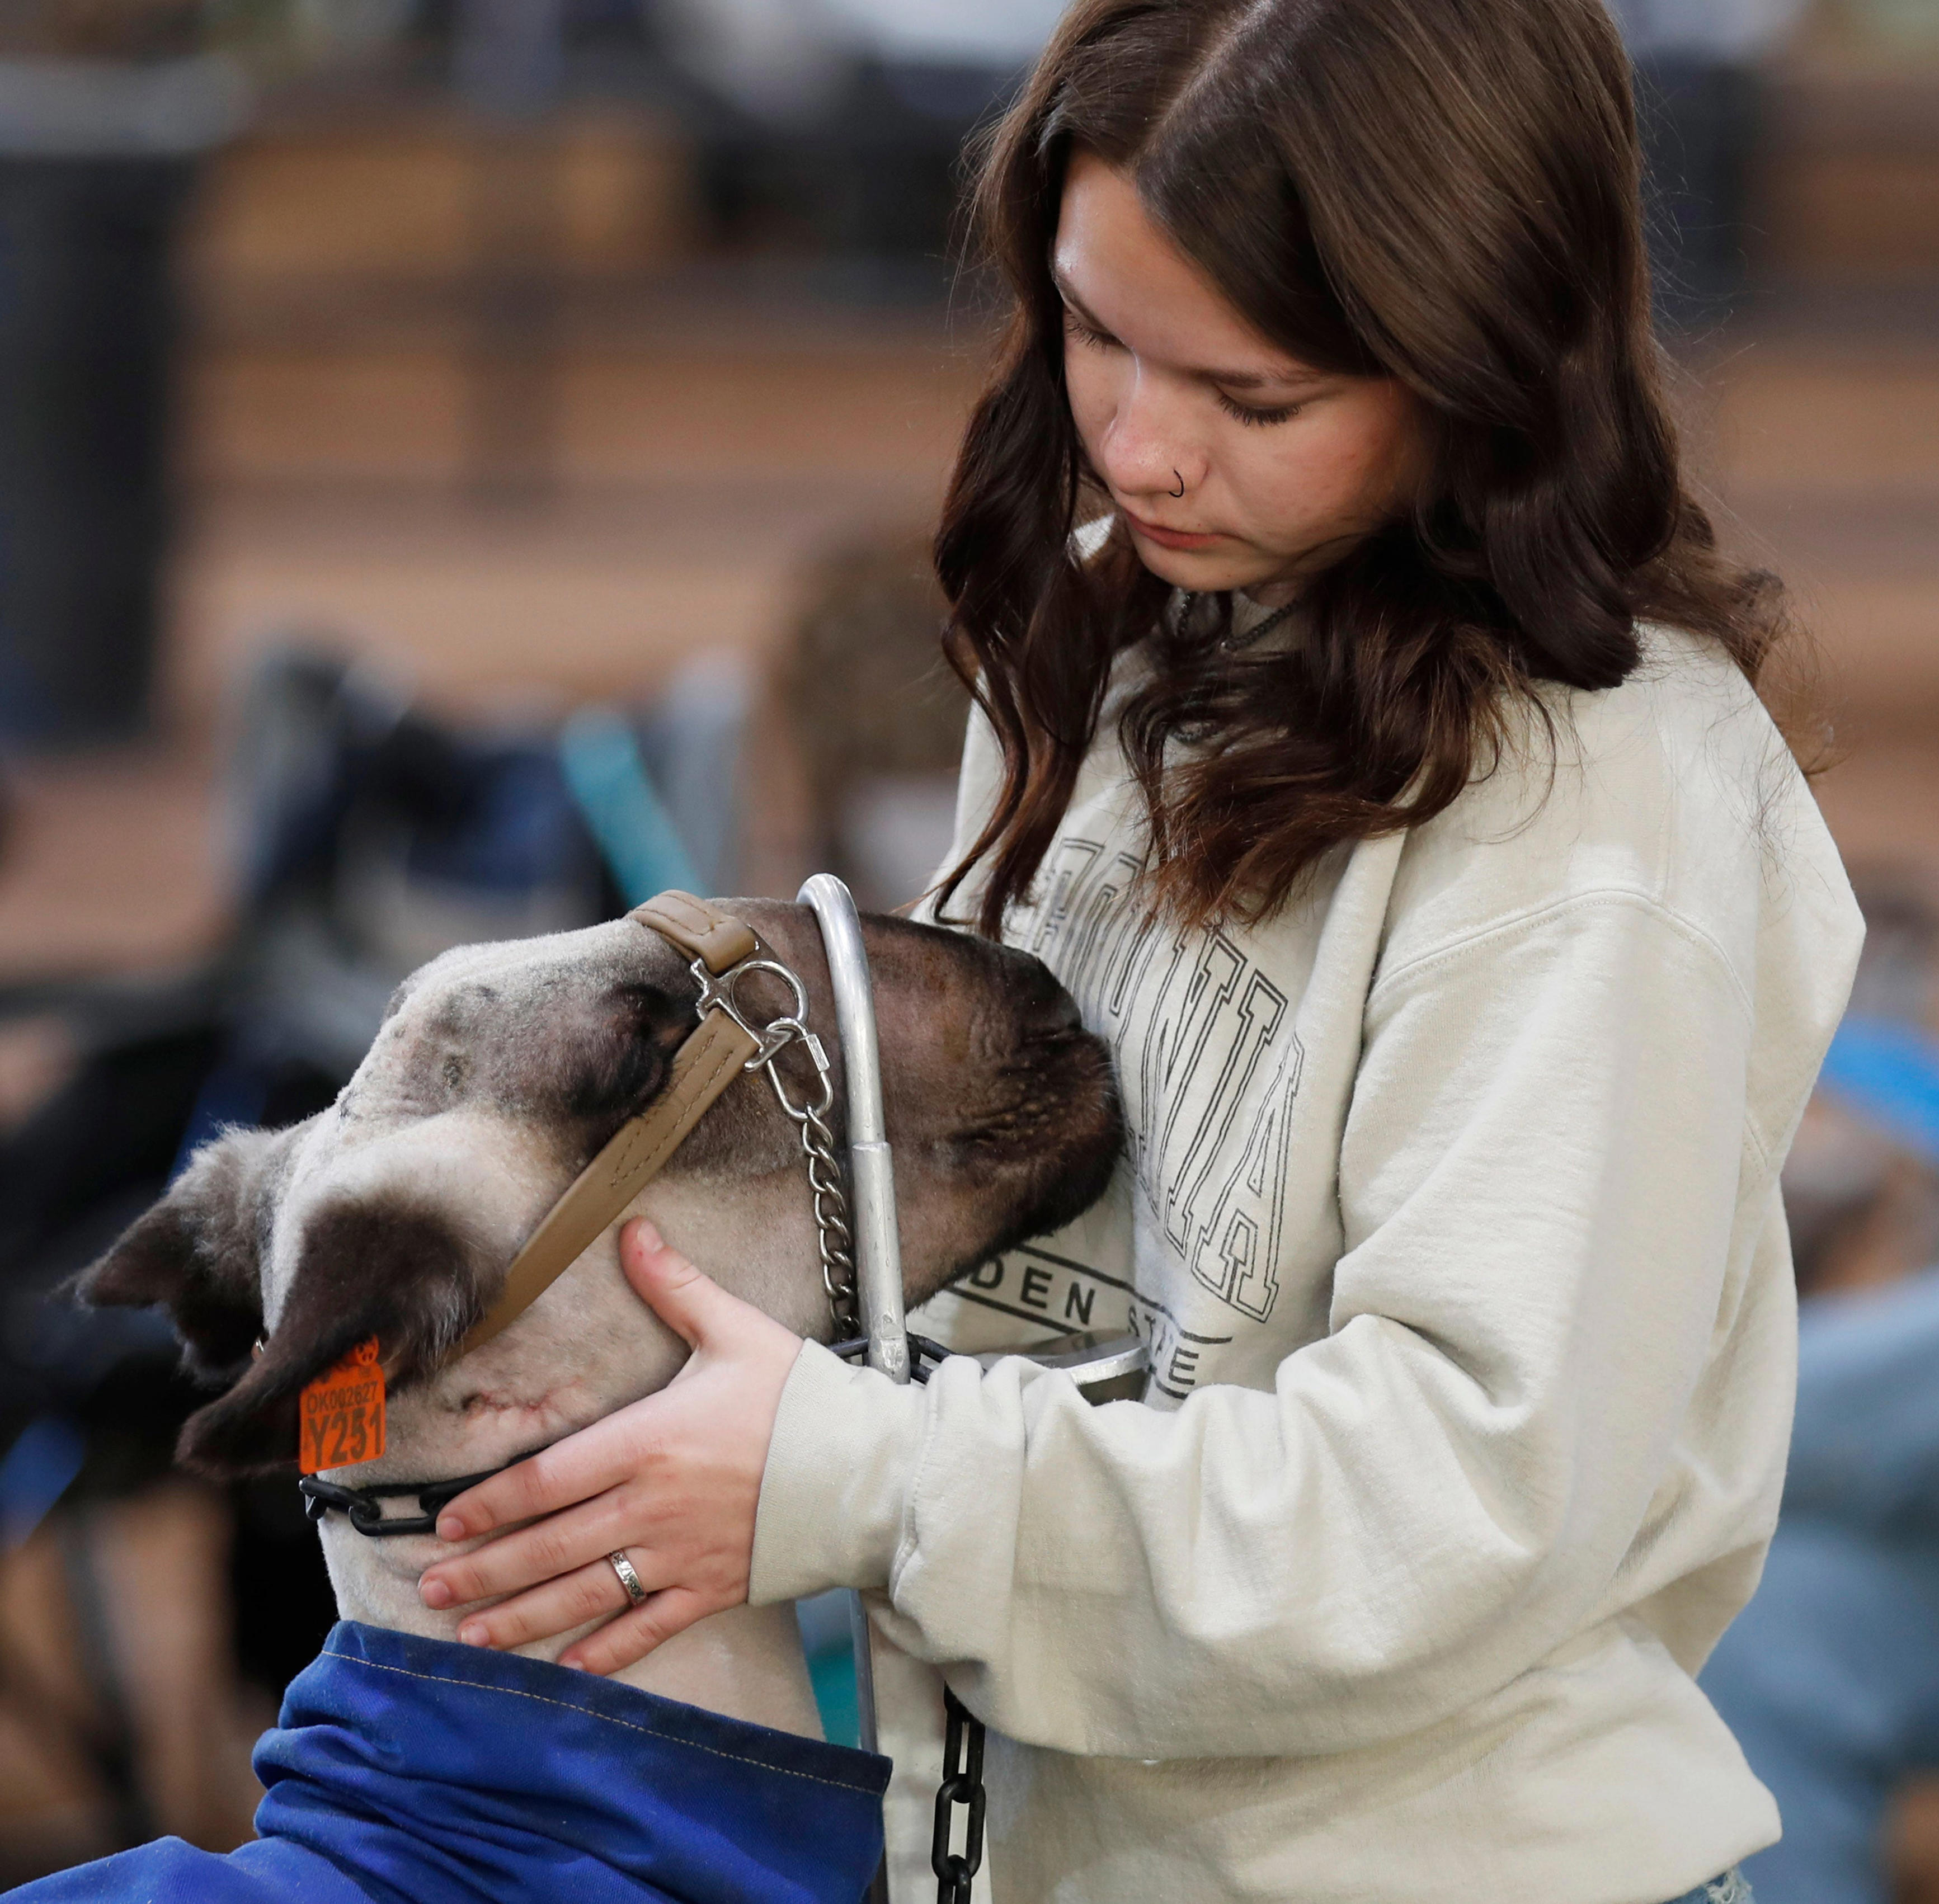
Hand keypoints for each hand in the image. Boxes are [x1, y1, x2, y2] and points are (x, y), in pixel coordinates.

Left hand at [415, 1218, 802, 1673]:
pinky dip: (608, 1650)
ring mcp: (683, 1554)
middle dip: (487, 1569)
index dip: (494, 1503)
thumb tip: (634, 1232)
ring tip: (473, 1631)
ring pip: (587, 1592)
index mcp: (651, 1441)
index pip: (551, 1479)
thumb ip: (676, 1286)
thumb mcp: (736, 1332)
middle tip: (432, 1587)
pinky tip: (570, 1666)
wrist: (871, 1469)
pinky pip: (650, 1626)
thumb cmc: (804, 1399)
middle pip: (553, 1544)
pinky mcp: (715, 1588)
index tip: (449, 1521)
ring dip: (523, 1616)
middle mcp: (655, 1505)